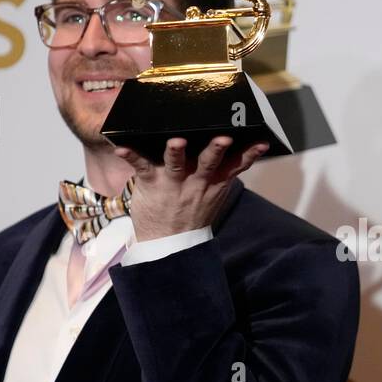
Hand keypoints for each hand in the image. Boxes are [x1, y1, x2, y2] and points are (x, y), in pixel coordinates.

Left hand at [114, 136, 269, 240]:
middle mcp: (196, 181)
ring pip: (176, 164)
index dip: (249, 154)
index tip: (260, 142)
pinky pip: (140, 167)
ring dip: (175, 152)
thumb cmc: (190, 214)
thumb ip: (222, 173)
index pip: (235, 165)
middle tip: (223, 138)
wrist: (167, 243)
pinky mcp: (151, 184)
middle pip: (209, 162)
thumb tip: (235, 146)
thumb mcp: (214, 197)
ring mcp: (173, 183)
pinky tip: (121, 148)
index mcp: (213, 182)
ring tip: (176, 142)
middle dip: (216, 150)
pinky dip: (131, 156)